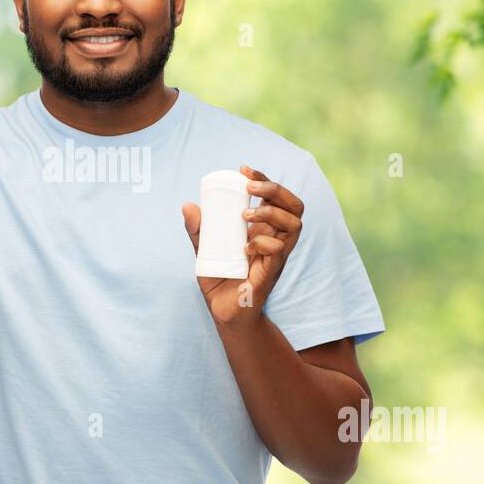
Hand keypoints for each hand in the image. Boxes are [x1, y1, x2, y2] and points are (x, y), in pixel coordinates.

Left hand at [182, 164, 303, 326]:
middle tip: (249, 187)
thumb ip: (198, 231)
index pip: (278, 197)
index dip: (265, 179)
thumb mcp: (205, 251)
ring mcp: (277, 257)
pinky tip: (245, 247)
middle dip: (275, 189)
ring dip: (270, 213)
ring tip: (244, 216)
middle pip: (294, 206)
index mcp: (266, 230)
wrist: (224, 314)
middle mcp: (277, 240)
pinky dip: (262, 242)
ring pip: (293, 224)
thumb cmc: (220, 281)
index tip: (243, 170)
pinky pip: (278, 251)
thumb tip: (188, 205)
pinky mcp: (271, 273)